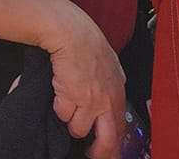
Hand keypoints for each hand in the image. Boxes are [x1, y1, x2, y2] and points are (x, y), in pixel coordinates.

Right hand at [40, 4, 127, 158]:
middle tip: (90, 154)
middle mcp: (107, 102)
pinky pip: (61, 114)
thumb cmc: (88, 42)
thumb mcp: (110, 67)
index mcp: (118, 95)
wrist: (72, 32)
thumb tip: (111, 101)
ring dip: (71, 120)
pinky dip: (58, 106)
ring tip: (68, 105)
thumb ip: (112, 86)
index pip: (120, 131)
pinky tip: (58, 92)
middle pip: (106, 141)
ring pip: (78, 129)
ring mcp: (90, 102)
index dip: (113, 146)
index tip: (107, 153)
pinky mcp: (71, 98)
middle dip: (97, 152)